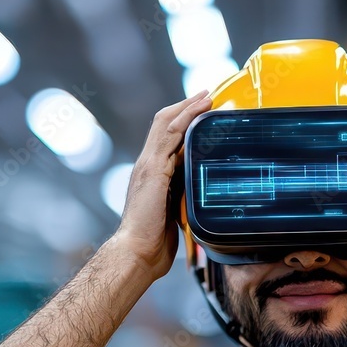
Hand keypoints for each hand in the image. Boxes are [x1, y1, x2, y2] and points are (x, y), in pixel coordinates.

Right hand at [115, 90, 212, 280]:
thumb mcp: (175, 213)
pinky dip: (186, 120)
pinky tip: (199, 112)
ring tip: (208, 96)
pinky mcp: (153, 170)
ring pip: (167, 124)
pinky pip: (169, 136)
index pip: (167, 138)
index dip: (184, 122)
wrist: (137, 251)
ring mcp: (148, 165)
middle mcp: (148, 164)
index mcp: (153, 174)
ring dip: (188, 108)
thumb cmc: (155, 241)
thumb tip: (202, 196)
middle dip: (187, 107)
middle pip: (165, 124)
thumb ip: (184, 198)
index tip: (203, 112)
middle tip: (209, 95)